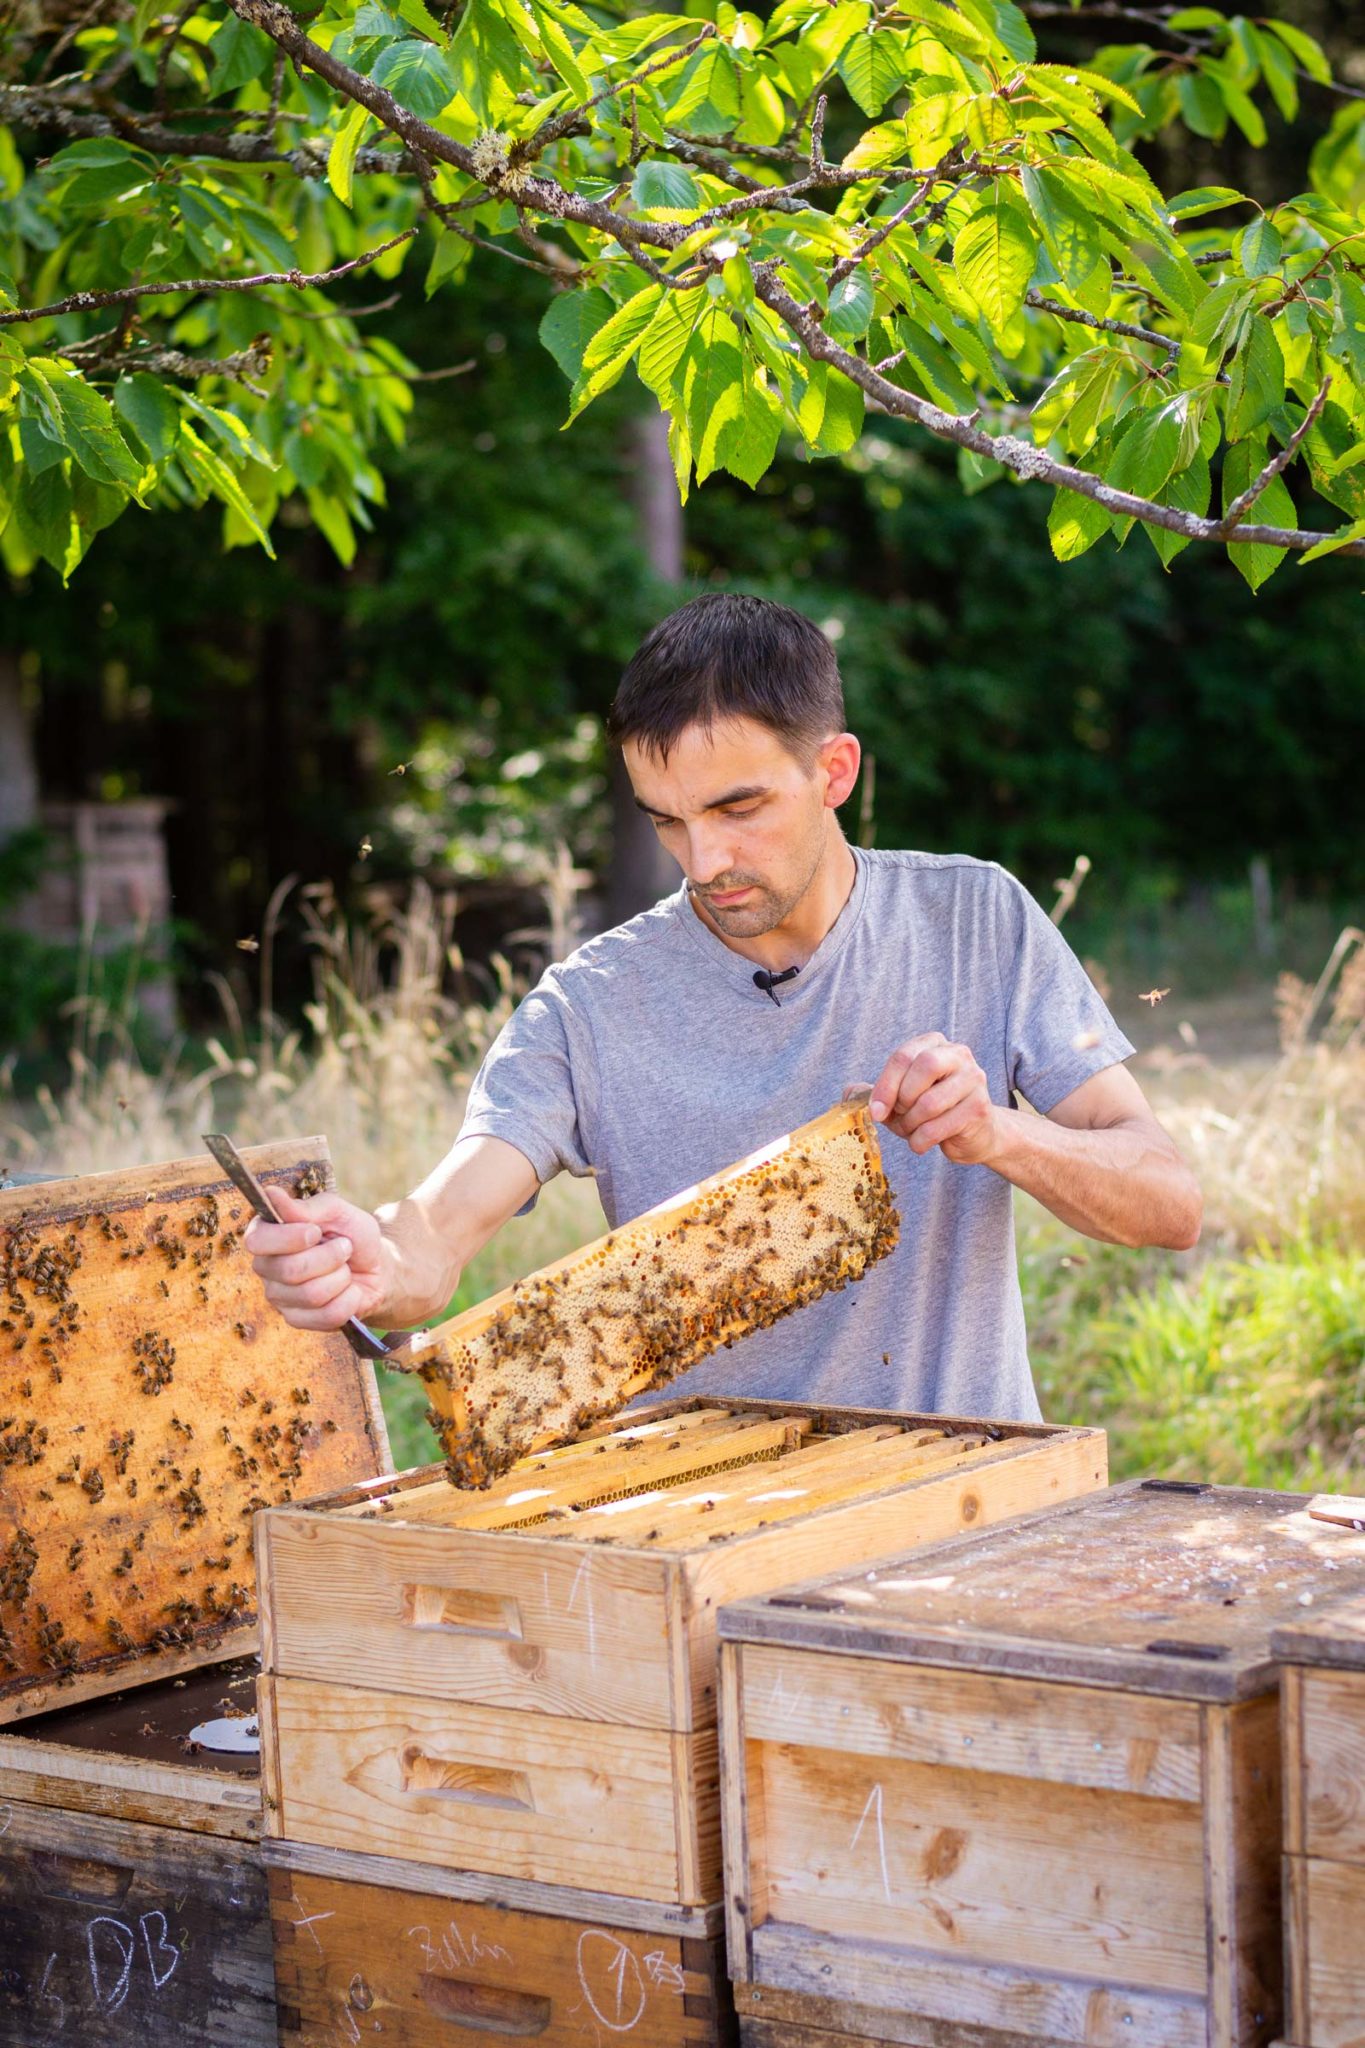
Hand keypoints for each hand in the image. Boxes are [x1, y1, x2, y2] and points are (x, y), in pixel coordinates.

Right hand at [243, 1188, 387, 1331]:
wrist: (377, 1268)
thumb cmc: (353, 1235)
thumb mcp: (337, 1211)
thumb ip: (306, 1207)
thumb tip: (271, 1194)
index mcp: (268, 1235)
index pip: (257, 1241)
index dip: (288, 1239)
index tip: (316, 1232)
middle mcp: (266, 1267)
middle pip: (290, 1270)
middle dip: (329, 1257)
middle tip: (344, 1247)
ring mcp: (279, 1297)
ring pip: (311, 1294)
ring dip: (341, 1277)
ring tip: (346, 1269)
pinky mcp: (297, 1320)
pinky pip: (325, 1316)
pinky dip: (349, 1300)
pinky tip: (349, 1291)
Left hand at [868, 1033, 998, 1164]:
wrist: (975, 1134)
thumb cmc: (933, 1111)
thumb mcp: (902, 1097)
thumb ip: (877, 1091)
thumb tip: (849, 1092)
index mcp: (935, 1044)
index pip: (903, 1056)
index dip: (885, 1085)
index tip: (875, 1111)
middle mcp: (959, 1055)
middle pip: (923, 1067)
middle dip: (902, 1098)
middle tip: (899, 1116)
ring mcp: (973, 1080)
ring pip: (930, 1102)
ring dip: (910, 1124)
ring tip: (911, 1130)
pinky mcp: (979, 1108)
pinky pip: (938, 1127)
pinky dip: (920, 1141)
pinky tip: (921, 1142)